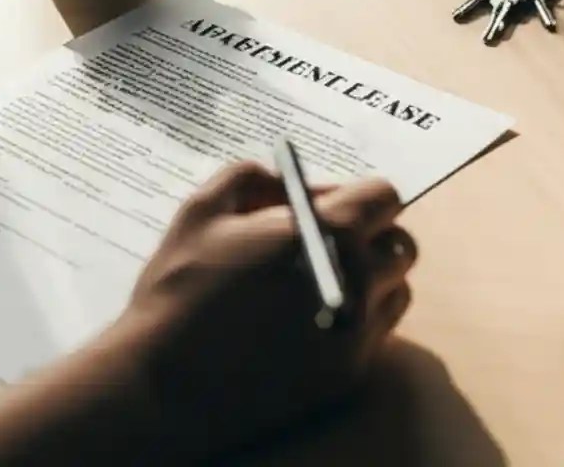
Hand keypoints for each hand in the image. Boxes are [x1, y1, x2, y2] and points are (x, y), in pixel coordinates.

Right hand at [114, 161, 415, 456]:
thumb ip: (253, 178)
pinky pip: (375, 336)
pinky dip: (353, 323)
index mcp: (327, 232)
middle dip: (369, 238)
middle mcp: (358, 281)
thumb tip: (291, 185)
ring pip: (394, 291)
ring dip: (369, 282)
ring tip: (316, 287)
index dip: (357, 196)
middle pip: (399, 245)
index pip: (384, 198)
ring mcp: (358, 333)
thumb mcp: (202, 211)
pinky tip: (306, 325)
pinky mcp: (350, 375)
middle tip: (325, 246)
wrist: (165, 384)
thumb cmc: (179, 290)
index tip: (331, 207)